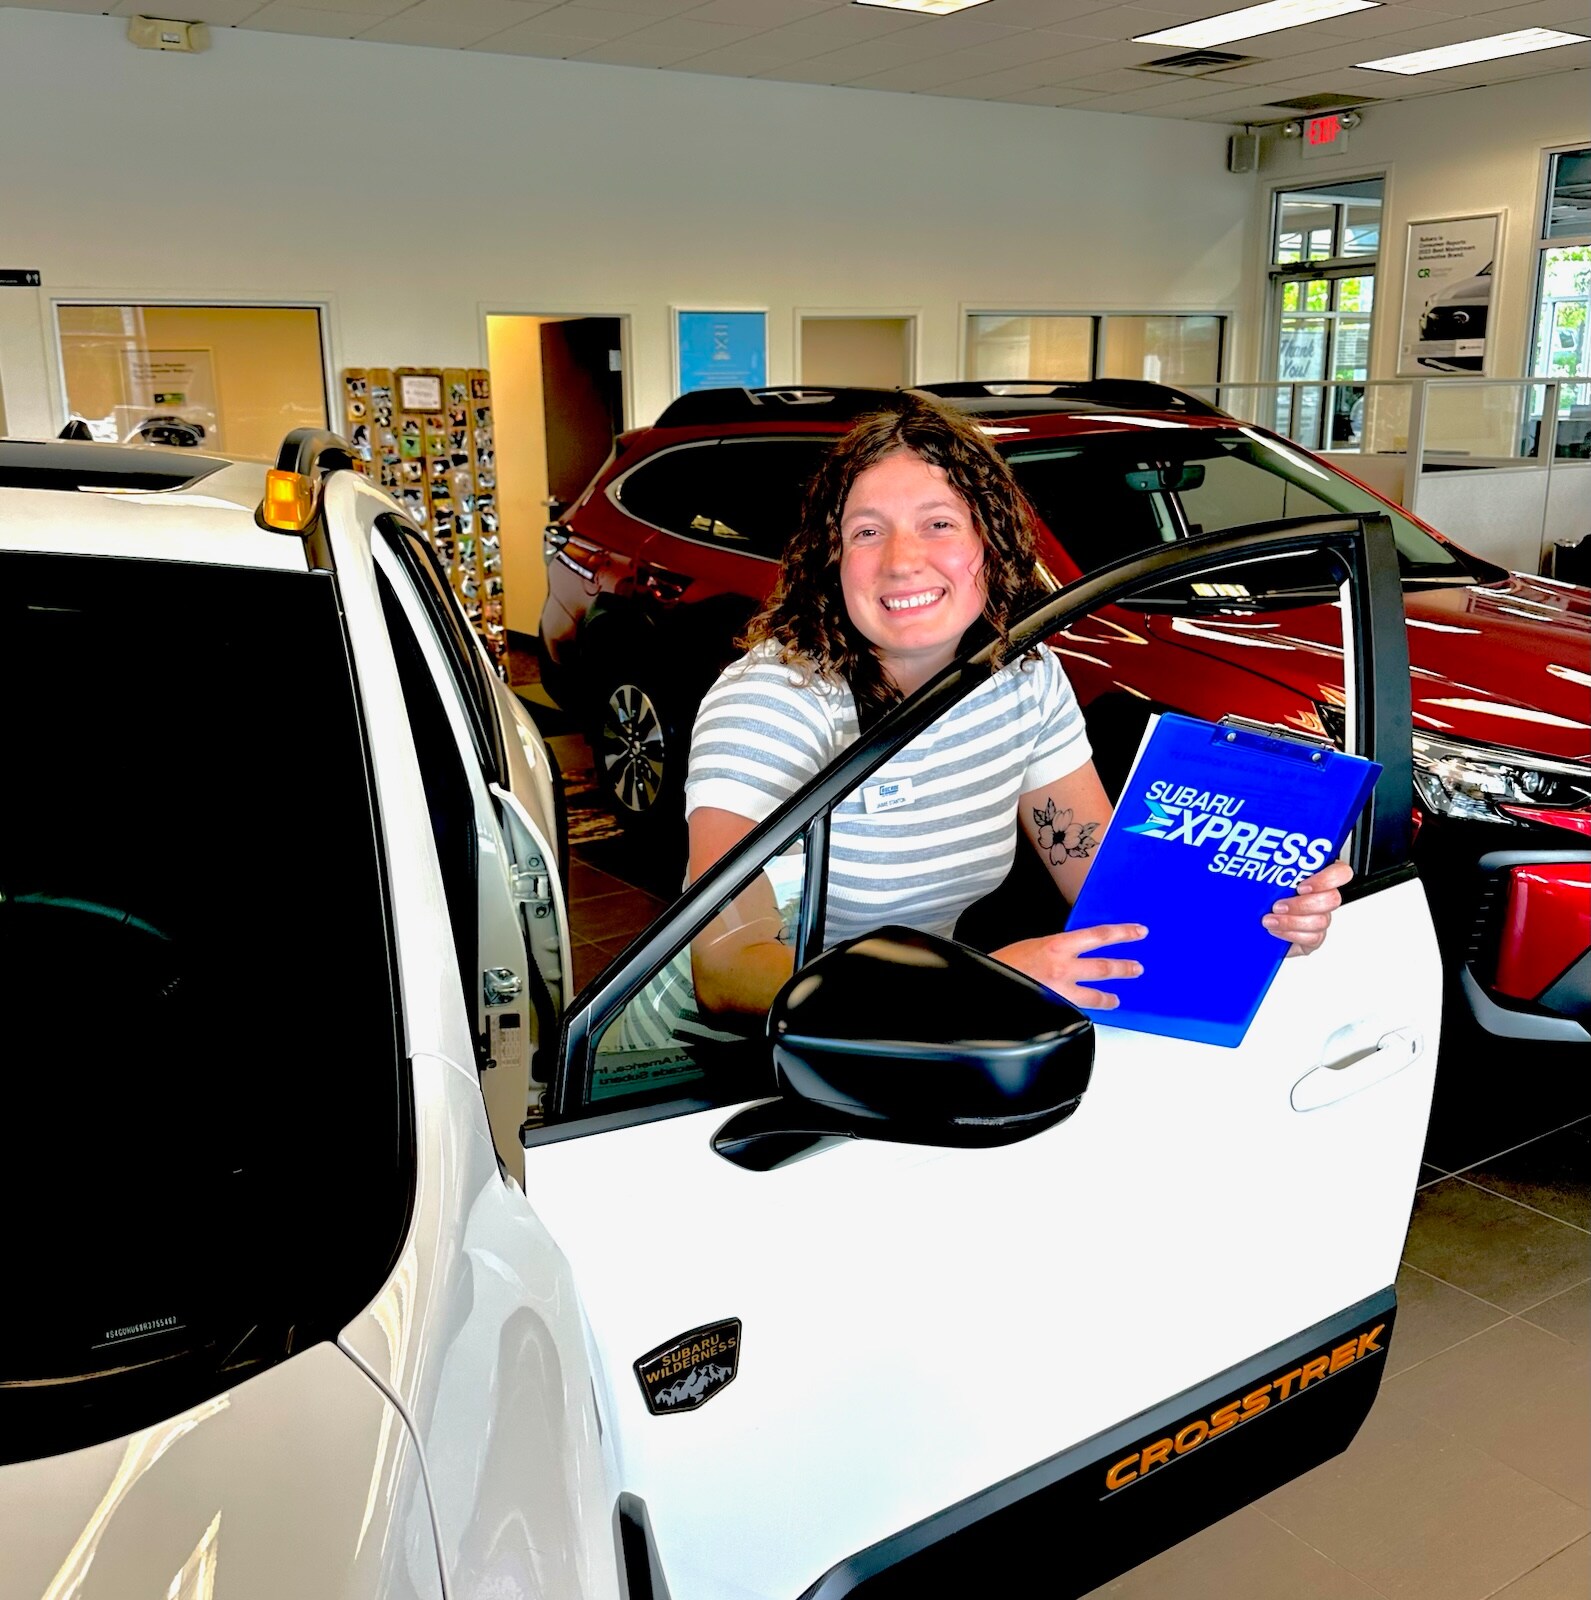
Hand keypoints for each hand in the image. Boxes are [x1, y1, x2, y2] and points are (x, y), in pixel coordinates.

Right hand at [993, 924, 1147, 1009]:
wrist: (985, 984)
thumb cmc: (1002, 964)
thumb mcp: (1033, 946)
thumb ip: (1056, 948)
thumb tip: (1072, 951)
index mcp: (1056, 945)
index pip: (1099, 936)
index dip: (1122, 933)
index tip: (1138, 932)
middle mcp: (1063, 968)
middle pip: (1104, 967)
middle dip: (1124, 967)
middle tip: (1137, 968)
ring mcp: (1060, 991)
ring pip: (1095, 995)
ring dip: (1109, 997)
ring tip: (1116, 999)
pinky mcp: (1055, 1009)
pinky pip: (1075, 1010)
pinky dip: (1082, 1010)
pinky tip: (1087, 1012)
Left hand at [1264, 859, 1351, 956]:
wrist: (1252, 926)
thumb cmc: (1262, 897)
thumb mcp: (1264, 878)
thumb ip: (1271, 867)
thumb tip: (1259, 861)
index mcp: (1317, 876)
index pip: (1340, 872)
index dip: (1326, 879)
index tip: (1301, 887)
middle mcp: (1323, 897)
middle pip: (1332, 899)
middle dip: (1302, 904)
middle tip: (1278, 906)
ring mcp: (1321, 918)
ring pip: (1321, 921)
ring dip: (1292, 921)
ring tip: (1269, 920)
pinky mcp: (1314, 938)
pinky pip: (1312, 938)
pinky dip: (1291, 934)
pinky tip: (1276, 930)